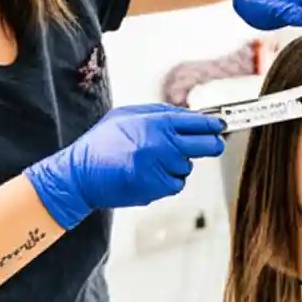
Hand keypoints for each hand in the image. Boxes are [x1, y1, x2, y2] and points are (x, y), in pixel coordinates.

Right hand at [24, 104, 226, 229]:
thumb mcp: (127, 115)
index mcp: (155, 123)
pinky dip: (168, 180)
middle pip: (205, 146)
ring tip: (151, 161)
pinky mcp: (156, 189)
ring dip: (177, 164)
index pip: (197, 122)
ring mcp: (160, 168)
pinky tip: (148, 174)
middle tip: (214, 144)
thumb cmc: (102, 142)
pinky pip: (175, 184)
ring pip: (187, 167)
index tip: (221, 126)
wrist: (81, 175)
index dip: (213, 125)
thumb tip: (187, 115)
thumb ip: (158, 113)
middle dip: (212, 144)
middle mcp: (162, 145)